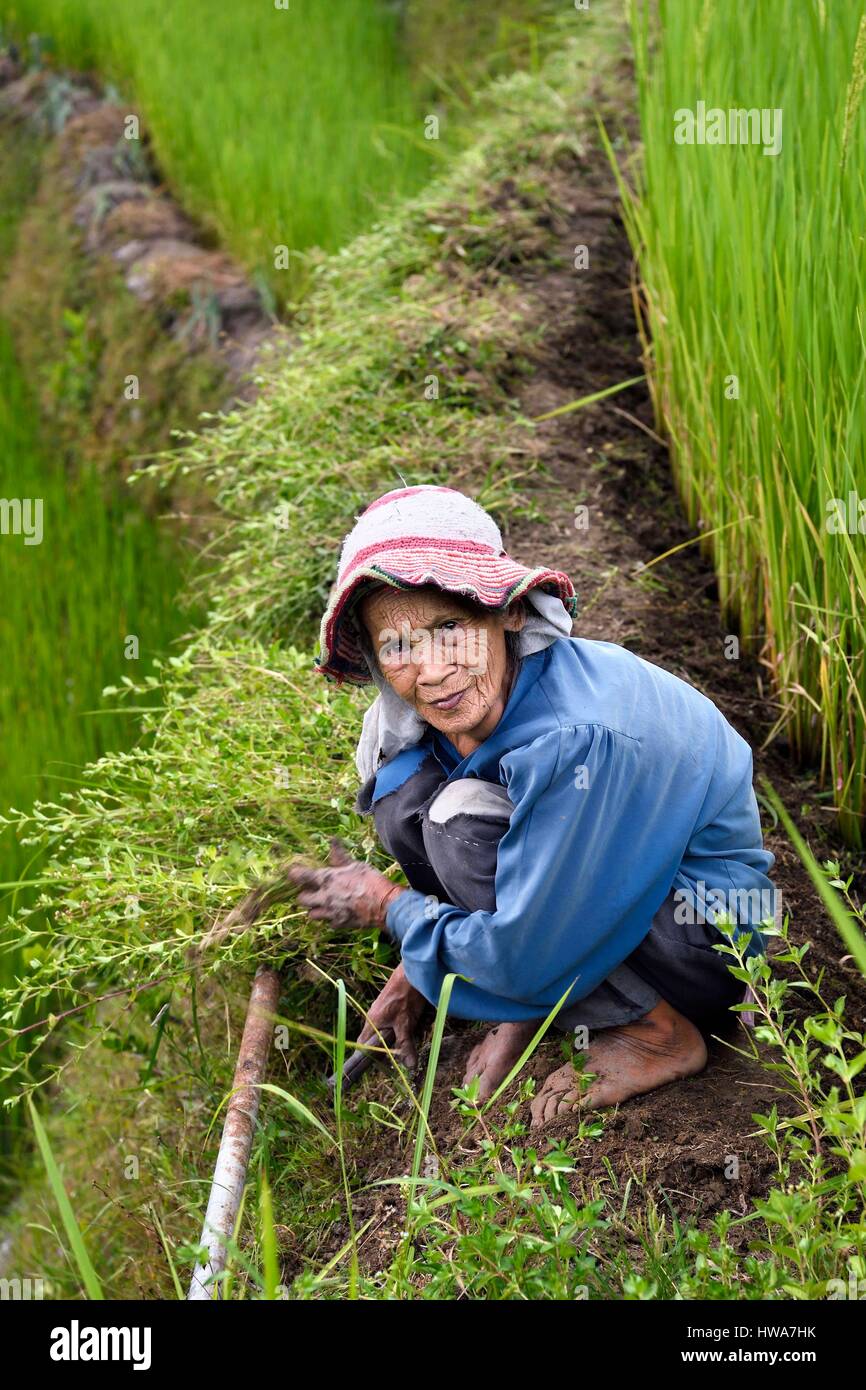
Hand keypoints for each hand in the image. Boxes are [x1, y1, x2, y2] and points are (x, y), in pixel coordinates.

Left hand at [288, 837, 403, 930]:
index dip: (294, 874)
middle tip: (311, 892)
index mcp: (327, 880)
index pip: (301, 876)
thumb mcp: (355, 865)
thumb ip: (339, 856)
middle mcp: (324, 897)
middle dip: (304, 896)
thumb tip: (332, 840)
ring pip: (311, 915)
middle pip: (301, 900)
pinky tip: (338, 913)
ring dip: (315, 909)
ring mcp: (330, 913)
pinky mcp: (339, 924)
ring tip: (323, 904)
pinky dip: (330, 919)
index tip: (292, 873)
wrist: (384, 905)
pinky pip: (328, 923)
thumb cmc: (370, 881)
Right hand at [354, 962, 427, 1070]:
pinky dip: (409, 1024)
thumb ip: (405, 1045)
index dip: (370, 1058)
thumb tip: (409, 1066)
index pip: (363, 1047)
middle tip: (408, 1042)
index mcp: (372, 1023)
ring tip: (417, 1025)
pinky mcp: (393, 1007)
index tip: (382, 1065)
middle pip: (380, 1042)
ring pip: (392, 1032)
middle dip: (395, 1046)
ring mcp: (383, 1012)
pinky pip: (399, 1023)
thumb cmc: (405, 996)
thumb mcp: (406, 1023)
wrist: (413, 972)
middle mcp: (375, 1019)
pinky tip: (418, 1019)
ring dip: (405, 1034)